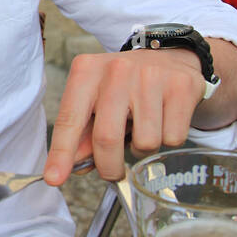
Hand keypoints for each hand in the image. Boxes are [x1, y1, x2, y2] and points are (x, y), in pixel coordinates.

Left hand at [43, 48, 205, 184]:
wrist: (170, 57)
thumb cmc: (124, 85)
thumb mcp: (96, 100)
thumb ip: (83, 134)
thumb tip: (77, 166)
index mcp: (87, 71)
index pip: (70, 119)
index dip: (62, 153)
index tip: (54, 178)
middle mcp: (116, 70)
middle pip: (107, 138)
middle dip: (108, 166)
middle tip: (112, 171)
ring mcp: (151, 76)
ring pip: (145, 142)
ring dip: (142, 148)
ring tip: (143, 127)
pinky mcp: (181, 87)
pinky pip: (172, 138)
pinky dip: (168, 140)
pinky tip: (163, 120)